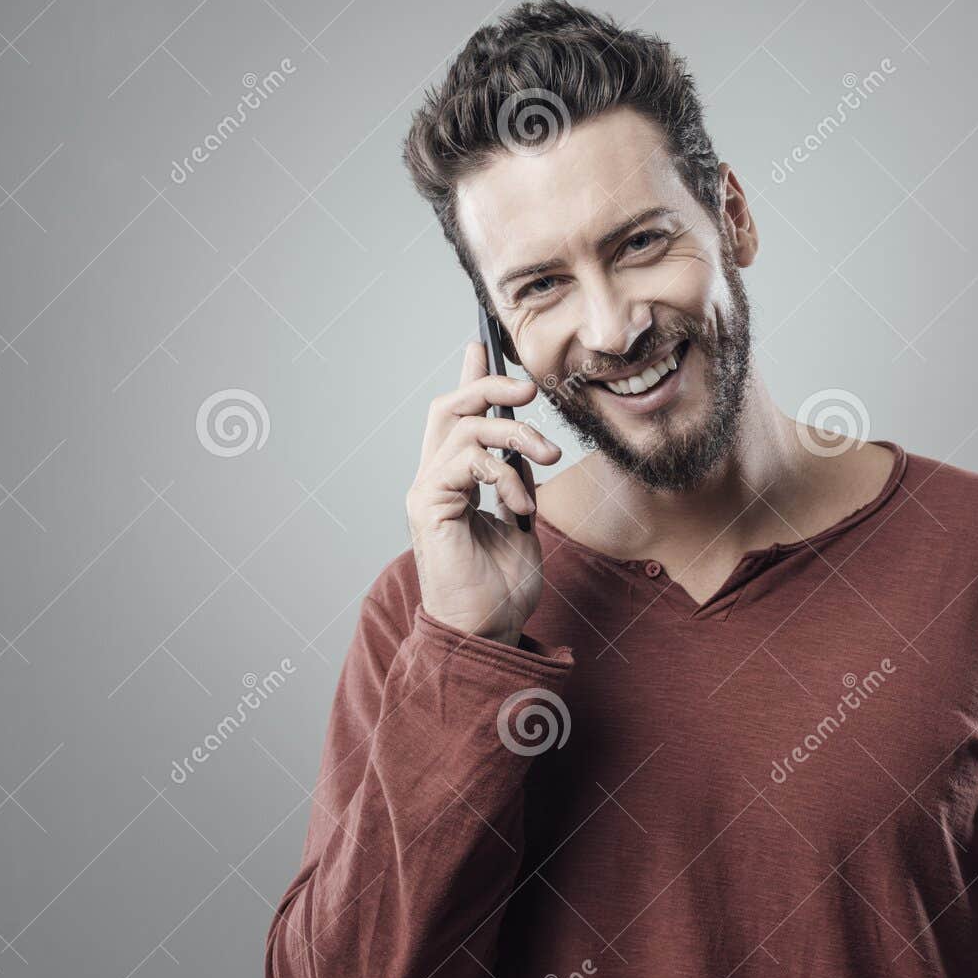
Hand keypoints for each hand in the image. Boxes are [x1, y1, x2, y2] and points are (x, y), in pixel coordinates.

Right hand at [407, 341, 562, 644]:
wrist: (487, 631)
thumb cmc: (501, 589)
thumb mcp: (521, 525)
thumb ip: (517, 485)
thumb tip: (528, 452)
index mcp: (454, 481)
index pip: (457, 416)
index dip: (470, 378)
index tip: (483, 345)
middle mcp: (434, 479)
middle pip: (451, 405)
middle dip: (491, 386)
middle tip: (529, 390)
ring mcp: (428, 491)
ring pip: (464, 425)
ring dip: (516, 434)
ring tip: (549, 458)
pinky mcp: (429, 505)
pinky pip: (465, 459)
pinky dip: (503, 472)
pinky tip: (522, 503)